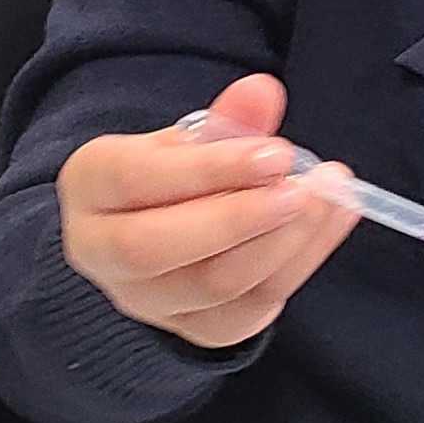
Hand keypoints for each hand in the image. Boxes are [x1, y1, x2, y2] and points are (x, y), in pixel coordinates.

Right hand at [57, 76, 358, 348]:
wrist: (156, 231)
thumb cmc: (170, 176)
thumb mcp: (186, 138)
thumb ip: (224, 118)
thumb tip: (263, 92)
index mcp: (91, 187)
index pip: (137, 181)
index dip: (209, 169)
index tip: (276, 153)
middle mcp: (102, 253)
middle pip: (158, 248)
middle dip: (241, 217)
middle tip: (304, 188)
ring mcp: (148, 301)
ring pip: (213, 285)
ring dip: (283, 241)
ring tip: (329, 198)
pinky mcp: (198, 330)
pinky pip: (252, 308)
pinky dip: (302, 262)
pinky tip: (332, 220)